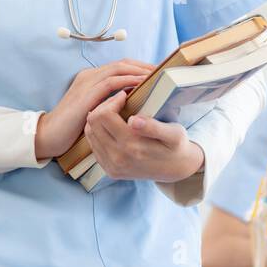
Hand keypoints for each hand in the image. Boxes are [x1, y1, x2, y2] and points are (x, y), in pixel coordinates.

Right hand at [34, 60, 153, 159]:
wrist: (49, 135)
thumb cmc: (73, 128)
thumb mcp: (95, 112)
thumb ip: (110, 104)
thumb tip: (133, 104)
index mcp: (92, 78)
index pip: (121, 66)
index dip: (141, 67)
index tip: (159, 74)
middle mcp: (90, 76)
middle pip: (123, 63)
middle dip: (144, 66)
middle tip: (165, 71)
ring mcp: (87, 82)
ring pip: (119, 69)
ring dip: (140, 71)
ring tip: (158, 76)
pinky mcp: (87, 94)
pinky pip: (112, 82)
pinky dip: (128, 81)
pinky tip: (142, 85)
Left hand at [82, 90, 204, 182]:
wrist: (176, 170)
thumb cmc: (176, 146)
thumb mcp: (173, 133)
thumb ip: (153, 126)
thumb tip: (133, 120)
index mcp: (132, 146)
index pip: (104, 115)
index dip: (113, 100)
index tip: (125, 95)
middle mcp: (117, 158)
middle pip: (93, 122)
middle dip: (104, 106)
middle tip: (119, 101)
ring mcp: (111, 166)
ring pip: (90, 132)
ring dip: (99, 118)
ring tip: (115, 112)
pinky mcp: (109, 170)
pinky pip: (93, 144)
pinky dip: (99, 131)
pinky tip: (112, 126)